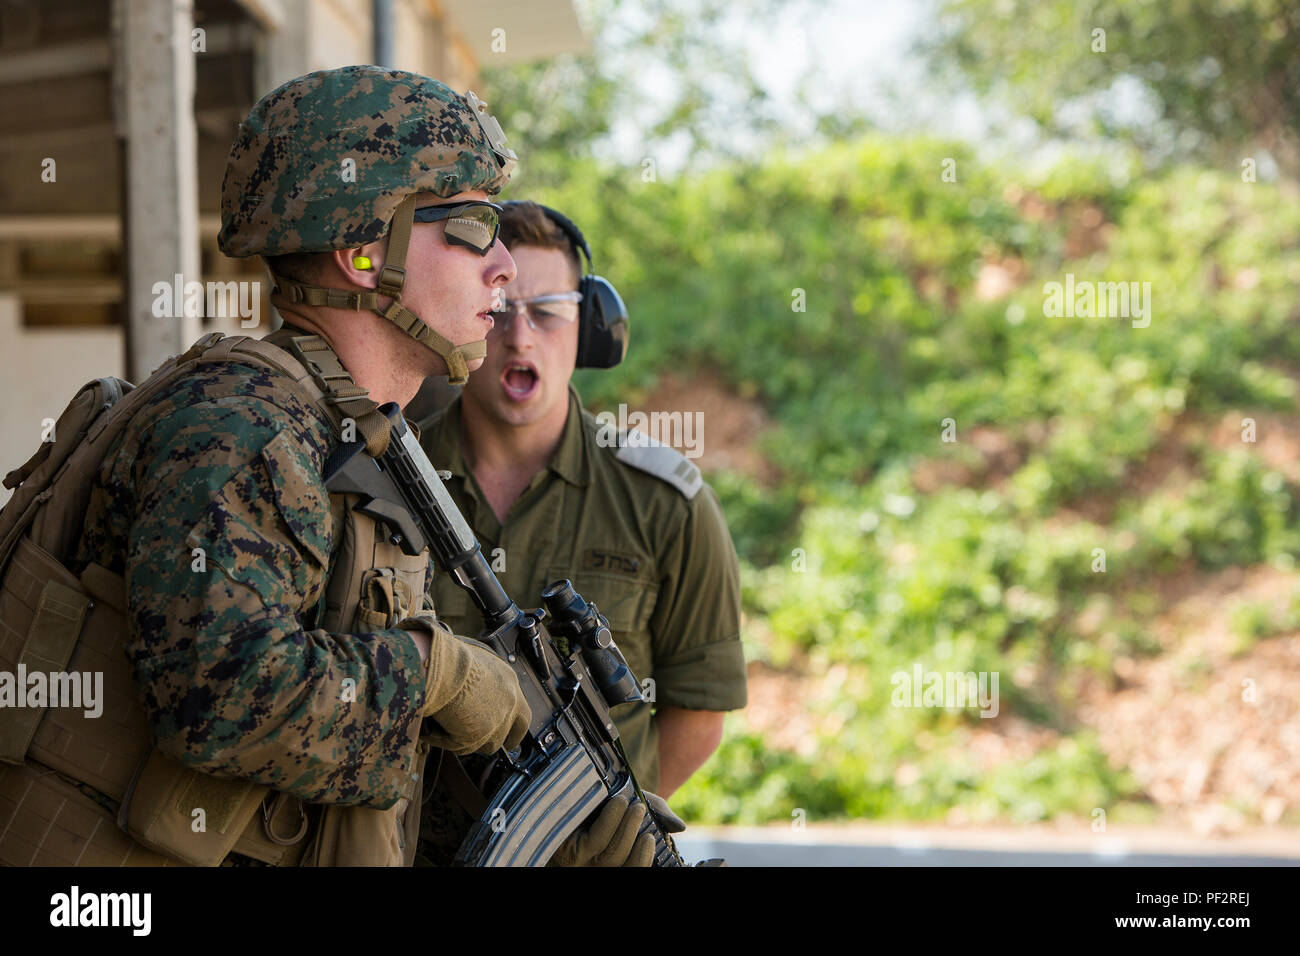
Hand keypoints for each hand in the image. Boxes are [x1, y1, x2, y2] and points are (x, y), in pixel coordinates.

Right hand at [409, 617, 530, 754]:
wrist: (440, 666)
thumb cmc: (450, 656)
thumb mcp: (476, 656)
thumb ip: (482, 674)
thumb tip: (472, 682)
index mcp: (509, 681)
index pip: (522, 711)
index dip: (513, 723)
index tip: (509, 732)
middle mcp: (509, 703)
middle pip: (512, 733)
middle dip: (501, 740)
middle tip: (485, 741)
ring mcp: (495, 722)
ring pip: (487, 744)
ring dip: (470, 740)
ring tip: (449, 728)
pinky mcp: (477, 737)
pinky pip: (460, 747)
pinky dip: (446, 740)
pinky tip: (434, 729)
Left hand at [547, 791, 682, 866]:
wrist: (577, 783)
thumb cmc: (607, 800)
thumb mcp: (634, 807)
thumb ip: (658, 814)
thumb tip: (679, 827)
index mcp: (616, 860)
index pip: (633, 869)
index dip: (642, 860)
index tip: (650, 838)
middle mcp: (598, 866)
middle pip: (621, 863)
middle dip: (632, 835)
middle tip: (639, 808)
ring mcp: (580, 860)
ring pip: (609, 855)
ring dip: (624, 827)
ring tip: (630, 804)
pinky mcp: (565, 846)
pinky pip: (593, 840)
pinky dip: (609, 820)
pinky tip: (618, 802)